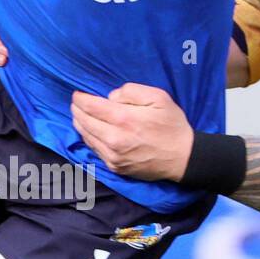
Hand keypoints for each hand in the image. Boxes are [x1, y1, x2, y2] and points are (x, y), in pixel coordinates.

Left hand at [71, 83, 193, 181]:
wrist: (182, 158)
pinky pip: (94, 150)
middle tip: (76, 103)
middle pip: (83, 122)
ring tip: (79, 114)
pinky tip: (90, 131)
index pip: (91, 107)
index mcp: (124, 120)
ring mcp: (113, 156)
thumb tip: (110, 97)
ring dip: (79, 124)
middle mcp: (114, 139)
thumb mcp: (158, 97)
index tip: (77, 94)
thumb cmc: (172, 125)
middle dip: (77, 110)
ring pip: (86, 137)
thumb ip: (131, 91)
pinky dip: (89, 138)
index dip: (80, 99)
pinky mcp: (115, 167)